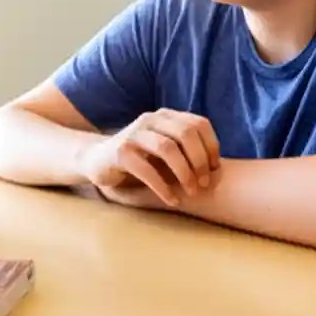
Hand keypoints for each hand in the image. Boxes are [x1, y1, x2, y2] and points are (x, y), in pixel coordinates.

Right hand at [77, 109, 220, 206]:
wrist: (98, 160)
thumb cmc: (139, 158)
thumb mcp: (164, 149)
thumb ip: (185, 150)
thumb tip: (217, 170)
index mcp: (165, 116)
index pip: (199, 124)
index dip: (212, 147)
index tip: (215, 170)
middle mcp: (150, 119)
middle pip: (186, 134)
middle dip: (200, 161)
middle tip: (204, 184)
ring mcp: (133, 134)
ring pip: (168, 149)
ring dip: (184, 173)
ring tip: (191, 192)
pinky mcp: (120, 152)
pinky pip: (147, 169)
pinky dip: (163, 187)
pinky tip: (171, 199)